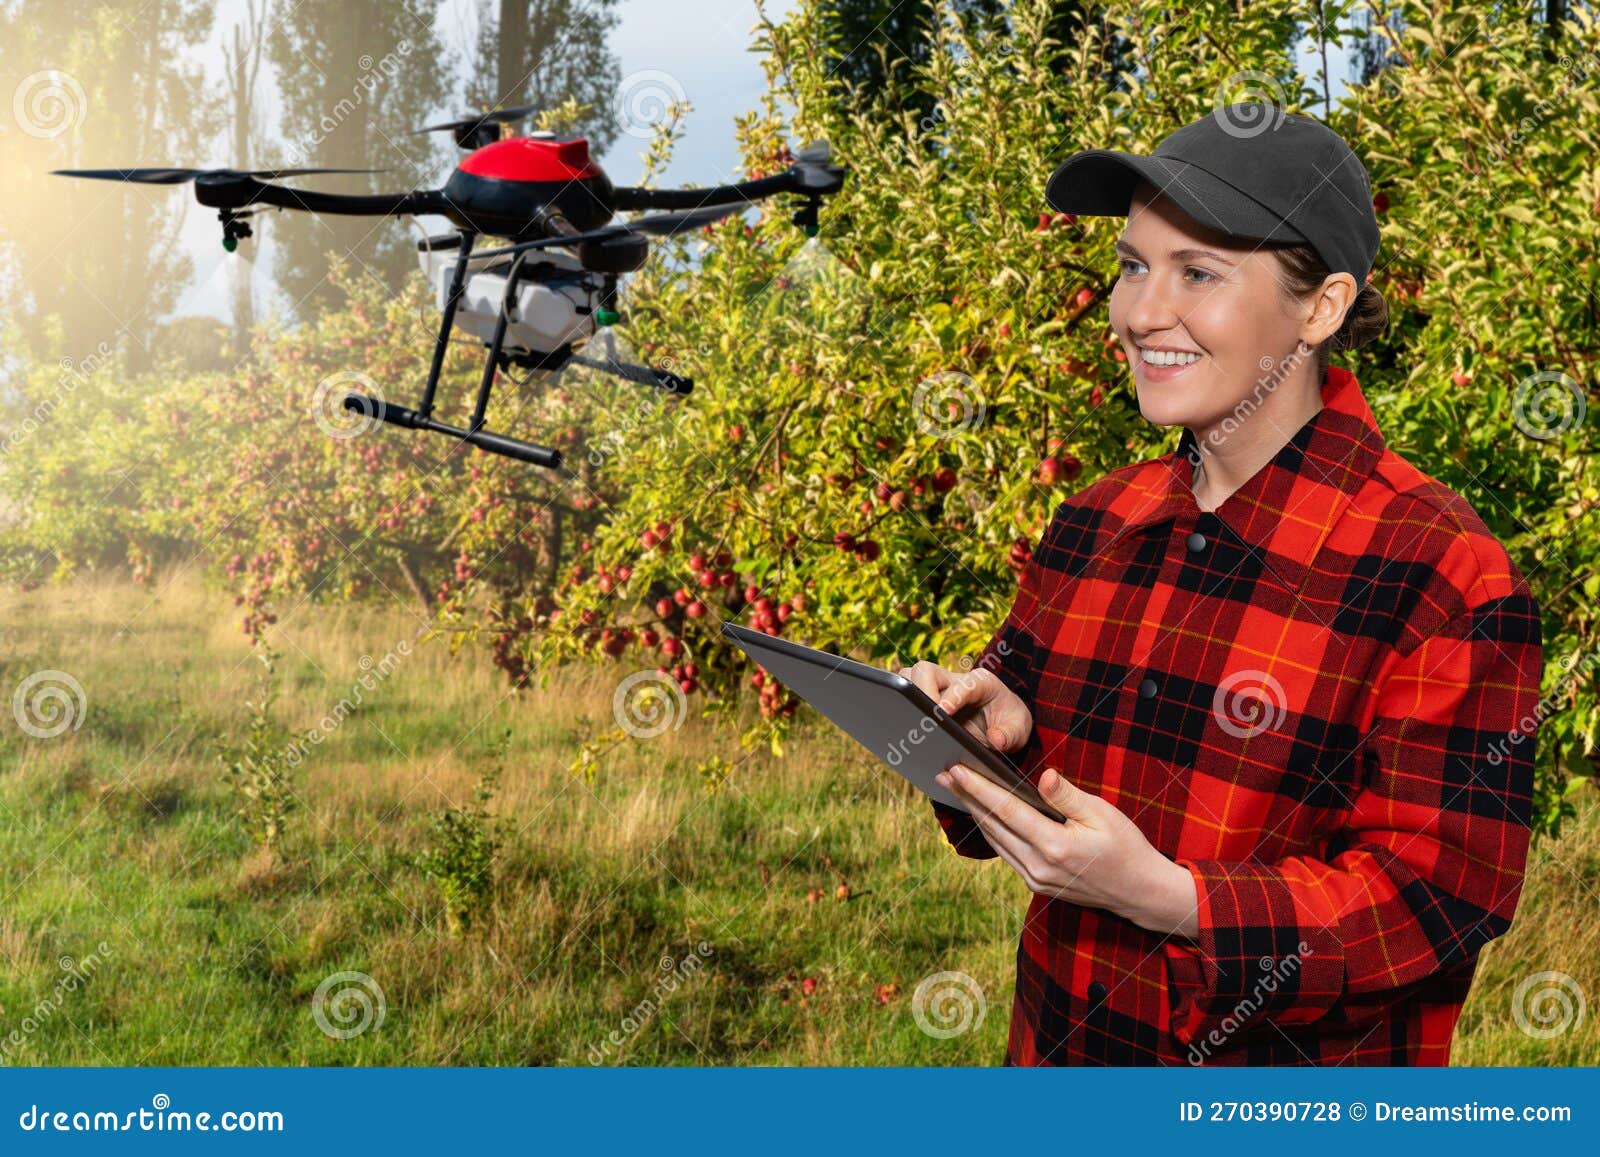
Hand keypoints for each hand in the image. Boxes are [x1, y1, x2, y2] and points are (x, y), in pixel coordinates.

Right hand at [896, 660, 1032, 752]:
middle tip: (921, 719)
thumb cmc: (1009, 723)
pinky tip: (899, 733)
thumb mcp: (1019, 729)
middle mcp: (954, 680)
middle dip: (919, 691)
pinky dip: (898, 708)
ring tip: (905, 722)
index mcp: (981, 683)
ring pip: (908, 678)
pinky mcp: (924, 701)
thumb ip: (1011, 734)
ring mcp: (936, 690)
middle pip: (925, 670)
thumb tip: (996, 740)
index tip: (941, 712)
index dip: (952, 696)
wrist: (1000, 724)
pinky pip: (904, 697)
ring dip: (904, 697)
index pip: (963, 684)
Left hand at [933, 763, 1198, 937]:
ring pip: (995, 841)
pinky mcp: (1037, 884)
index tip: (956, 769)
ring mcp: (1035, 879)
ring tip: (956, 790)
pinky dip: (992, 831)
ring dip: (975, 814)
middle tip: (943, 774)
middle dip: (967, 798)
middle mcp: (1038, 866)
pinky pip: (1006, 853)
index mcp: (1054, 846)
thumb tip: (1043, 777)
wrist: (1139, 892)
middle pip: (993, 825)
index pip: (1006, 810)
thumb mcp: (1102, 814)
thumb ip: (1067, 796)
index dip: (978, 788)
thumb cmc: (1125, 847)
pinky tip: (983, 815)